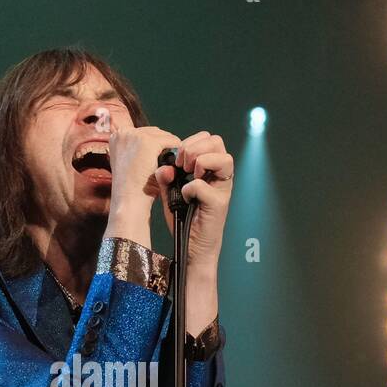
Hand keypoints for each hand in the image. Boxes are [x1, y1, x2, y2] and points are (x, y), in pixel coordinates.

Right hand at [104, 123, 181, 246]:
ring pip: (164, 136)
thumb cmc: (132, 189)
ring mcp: (135, 136)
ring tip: (170, 167)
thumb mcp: (130, 165)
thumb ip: (137, 152)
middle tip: (169, 164)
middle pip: (154, 132)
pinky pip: (171, 141)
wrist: (129, 202)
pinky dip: (176, 154)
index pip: (143, 133)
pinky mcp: (147, 142)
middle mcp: (123, 133)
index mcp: (116, 137)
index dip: (153, 146)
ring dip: (169, 150)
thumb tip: (154, 145)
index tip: (157, 159)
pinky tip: (175, 167)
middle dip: (163, 147)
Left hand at [154, 131, 233, 274]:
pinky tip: (185, 198)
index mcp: (211, 169)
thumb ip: (166, 178)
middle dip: (194, 148)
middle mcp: (220, 176)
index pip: (209, 139)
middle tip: (181, 164)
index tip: (177, 157)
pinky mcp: (219, 203)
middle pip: (218, 141)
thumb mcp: (171, 193)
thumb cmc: (185, 220)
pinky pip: (203, 185)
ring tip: (188, 175)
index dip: (191, 142)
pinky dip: (190, 189)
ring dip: (200, 162)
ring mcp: (222, 189)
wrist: (192, 247)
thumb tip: (163, 166)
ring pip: (223, 158)